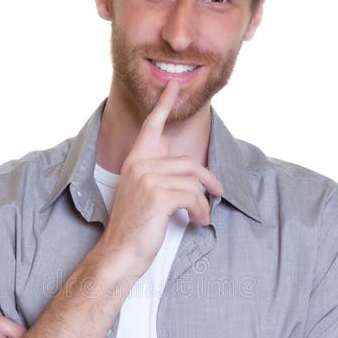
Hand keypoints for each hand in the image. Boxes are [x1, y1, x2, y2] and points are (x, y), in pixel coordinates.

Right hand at [99, 80, 223, 275]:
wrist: (120, 252)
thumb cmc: (135, 228)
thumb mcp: (144, 195)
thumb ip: (160, 178)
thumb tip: (192, 175)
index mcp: (135, 161)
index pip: (151, 126)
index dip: (163, 104)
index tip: (174, 85)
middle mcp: (139, 165)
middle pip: (188, 163)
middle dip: (208, 180)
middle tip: (217, 194)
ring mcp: (147, 178)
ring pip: (193, 181)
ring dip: (203, 201)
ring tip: (202, 216)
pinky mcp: (158, 195)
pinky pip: (193, 196)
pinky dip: (201, 210)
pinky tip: (198, 221)